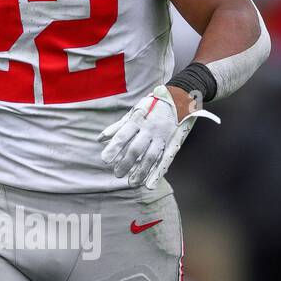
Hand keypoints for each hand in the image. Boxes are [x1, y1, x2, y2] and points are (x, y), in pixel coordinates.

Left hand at [99, 85, 219, 188]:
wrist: (180, 95)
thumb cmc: (153, 105)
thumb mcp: (134, 111)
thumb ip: (118, 126)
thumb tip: (100, 139)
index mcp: (138, 119)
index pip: (123, 135)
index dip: (114, 148)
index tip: (105, 160)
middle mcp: (150, 128)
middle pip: (136, 149)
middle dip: (126, 163)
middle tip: (117, 174)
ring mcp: (163, 136)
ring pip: (151, 156)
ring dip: (141, 171)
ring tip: (131, 183)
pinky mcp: (174, 142)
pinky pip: (165, 159)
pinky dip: (158, 173)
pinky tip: (150, 185)